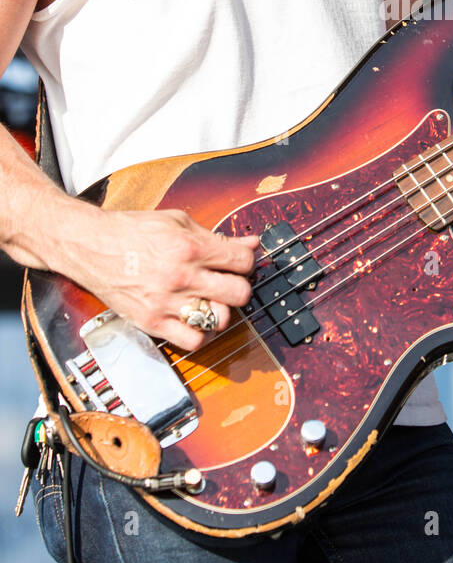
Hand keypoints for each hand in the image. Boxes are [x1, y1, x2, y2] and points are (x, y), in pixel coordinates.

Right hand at [59, 205, 258, 350]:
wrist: (91, 246)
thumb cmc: (133, 231)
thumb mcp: (178, 222)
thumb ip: (216, 236)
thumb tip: (251, 244)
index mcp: (190, 247)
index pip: (242, 262)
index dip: (247, 262)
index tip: (240, 263)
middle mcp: (181, 276)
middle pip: (238, 293)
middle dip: (241, 288)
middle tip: (230, 284)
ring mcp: (166, 302)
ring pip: (219, 320)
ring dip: (222, 312)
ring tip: (213, 303)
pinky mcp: (151, 322)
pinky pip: (192, 341)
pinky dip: (200, 333)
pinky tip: (195, 320)